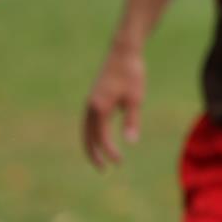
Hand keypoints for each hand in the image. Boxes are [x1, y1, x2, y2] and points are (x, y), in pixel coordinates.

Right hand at [83, 44, 145, 167]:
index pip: (102, 137)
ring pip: (86, 129)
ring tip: (99, 158)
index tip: (119, 162)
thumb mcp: (135, 99)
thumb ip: (132, 121)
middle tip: (103, 169)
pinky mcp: (94, 97)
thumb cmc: (131, 74)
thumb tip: (131, 143)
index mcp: (99, 108)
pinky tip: (100, 137)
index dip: (110, 151)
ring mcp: (90, 101)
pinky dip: (91, 132)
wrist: (123, 52)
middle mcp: (90, 106)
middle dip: (93, 154)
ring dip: (90, 144)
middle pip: (87, 136)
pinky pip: (89, 121)